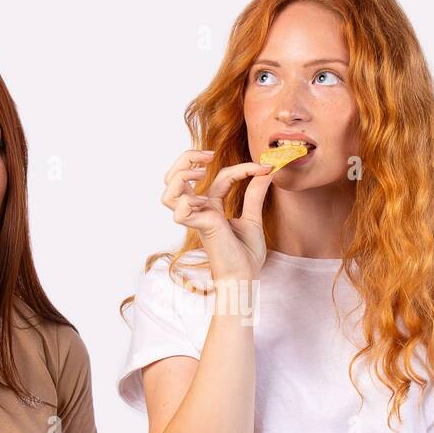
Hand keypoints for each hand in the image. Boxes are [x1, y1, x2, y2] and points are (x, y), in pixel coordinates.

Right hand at [161, 149, 272, 282]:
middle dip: (187, 159)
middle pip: (174, 177)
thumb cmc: (245, 255)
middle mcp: (199, 211)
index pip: (218, 177)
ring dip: (181, 175)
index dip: (241, 168)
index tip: (264, 167)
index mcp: (211, 208)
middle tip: (208, 155)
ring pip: (168, 192)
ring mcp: (196, 219)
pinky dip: (189, 200)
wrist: (244, 277)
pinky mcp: (199, 227)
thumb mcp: (253, 220)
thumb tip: (266, 172)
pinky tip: (205, 201)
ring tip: (201, 173)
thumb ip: (255, 195)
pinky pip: (179, 210)